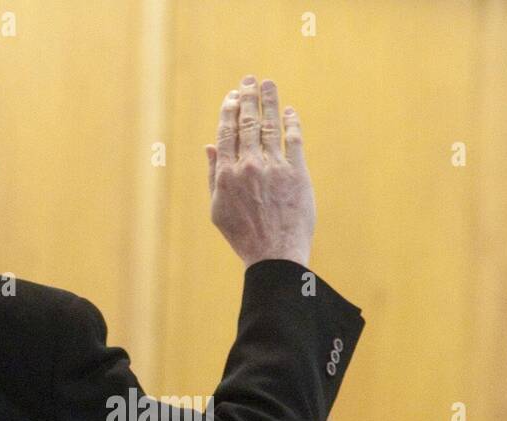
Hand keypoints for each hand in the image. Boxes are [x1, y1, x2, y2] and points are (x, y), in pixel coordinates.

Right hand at [205, 75, 315, 268]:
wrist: (275, 255)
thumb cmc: (244, 236)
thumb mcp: (218, 209)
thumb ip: (214, 175)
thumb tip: (209, 146)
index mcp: (227, 174)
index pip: (226, 132)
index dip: (229, 109)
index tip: (232, 95)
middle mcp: (249, 166)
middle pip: (247, 123)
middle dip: (248, 97)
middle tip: (250, 80)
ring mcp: (274, 168)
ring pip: (269, 126)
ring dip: (269, 102)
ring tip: (268, 84)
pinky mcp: (297, 173)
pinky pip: (293, 141)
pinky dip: (291, 123)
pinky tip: (289, 112)